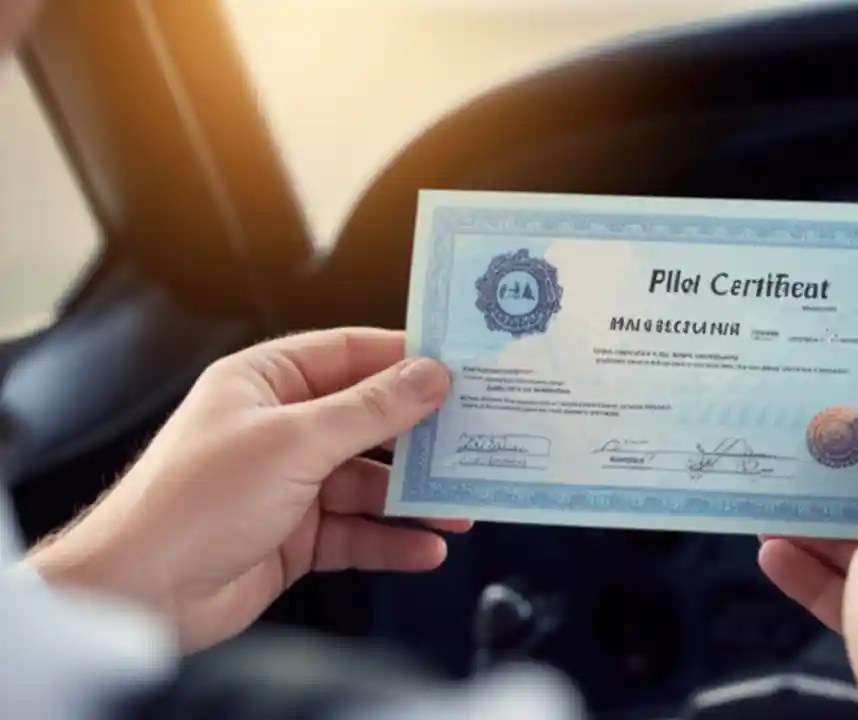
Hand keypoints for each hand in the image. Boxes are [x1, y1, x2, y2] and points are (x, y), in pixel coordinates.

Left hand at [28, 328, 468, 651]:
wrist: (139, 595)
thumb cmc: (195, 501)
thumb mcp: (295, 441)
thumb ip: (371, 410)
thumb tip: (431, 375)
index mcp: (265, 382)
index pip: (349, 354)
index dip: (405, 358)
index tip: (462, 366)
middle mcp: (279, 428)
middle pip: (368, 421)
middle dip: (420, 437)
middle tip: (475, 438)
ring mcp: (289, 485)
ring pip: (370, 483)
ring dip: (414, 499)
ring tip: (460, 510)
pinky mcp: (295, 537)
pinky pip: (357, 533)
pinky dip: (392, 540)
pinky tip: (425, 548)